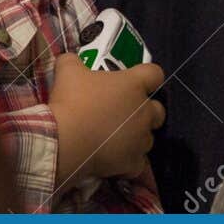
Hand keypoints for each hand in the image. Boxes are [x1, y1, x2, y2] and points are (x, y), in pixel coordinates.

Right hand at [51, 54, 166, 185]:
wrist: (64, 141)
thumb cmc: (70, 101)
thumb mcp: (68, 71)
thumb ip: (72, 61)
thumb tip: (69, 59)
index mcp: (134, 84)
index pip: (155, 74)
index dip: (148, 77)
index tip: (136, 82)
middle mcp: (144, 111)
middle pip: (159, 110)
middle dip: (147, 112)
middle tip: (125, 115)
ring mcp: (141, 138)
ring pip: (148, 138)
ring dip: (136, 138)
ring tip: (116, 141)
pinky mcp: (134, 162)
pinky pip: (139, 164)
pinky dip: (130, 163)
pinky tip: (117, 162)